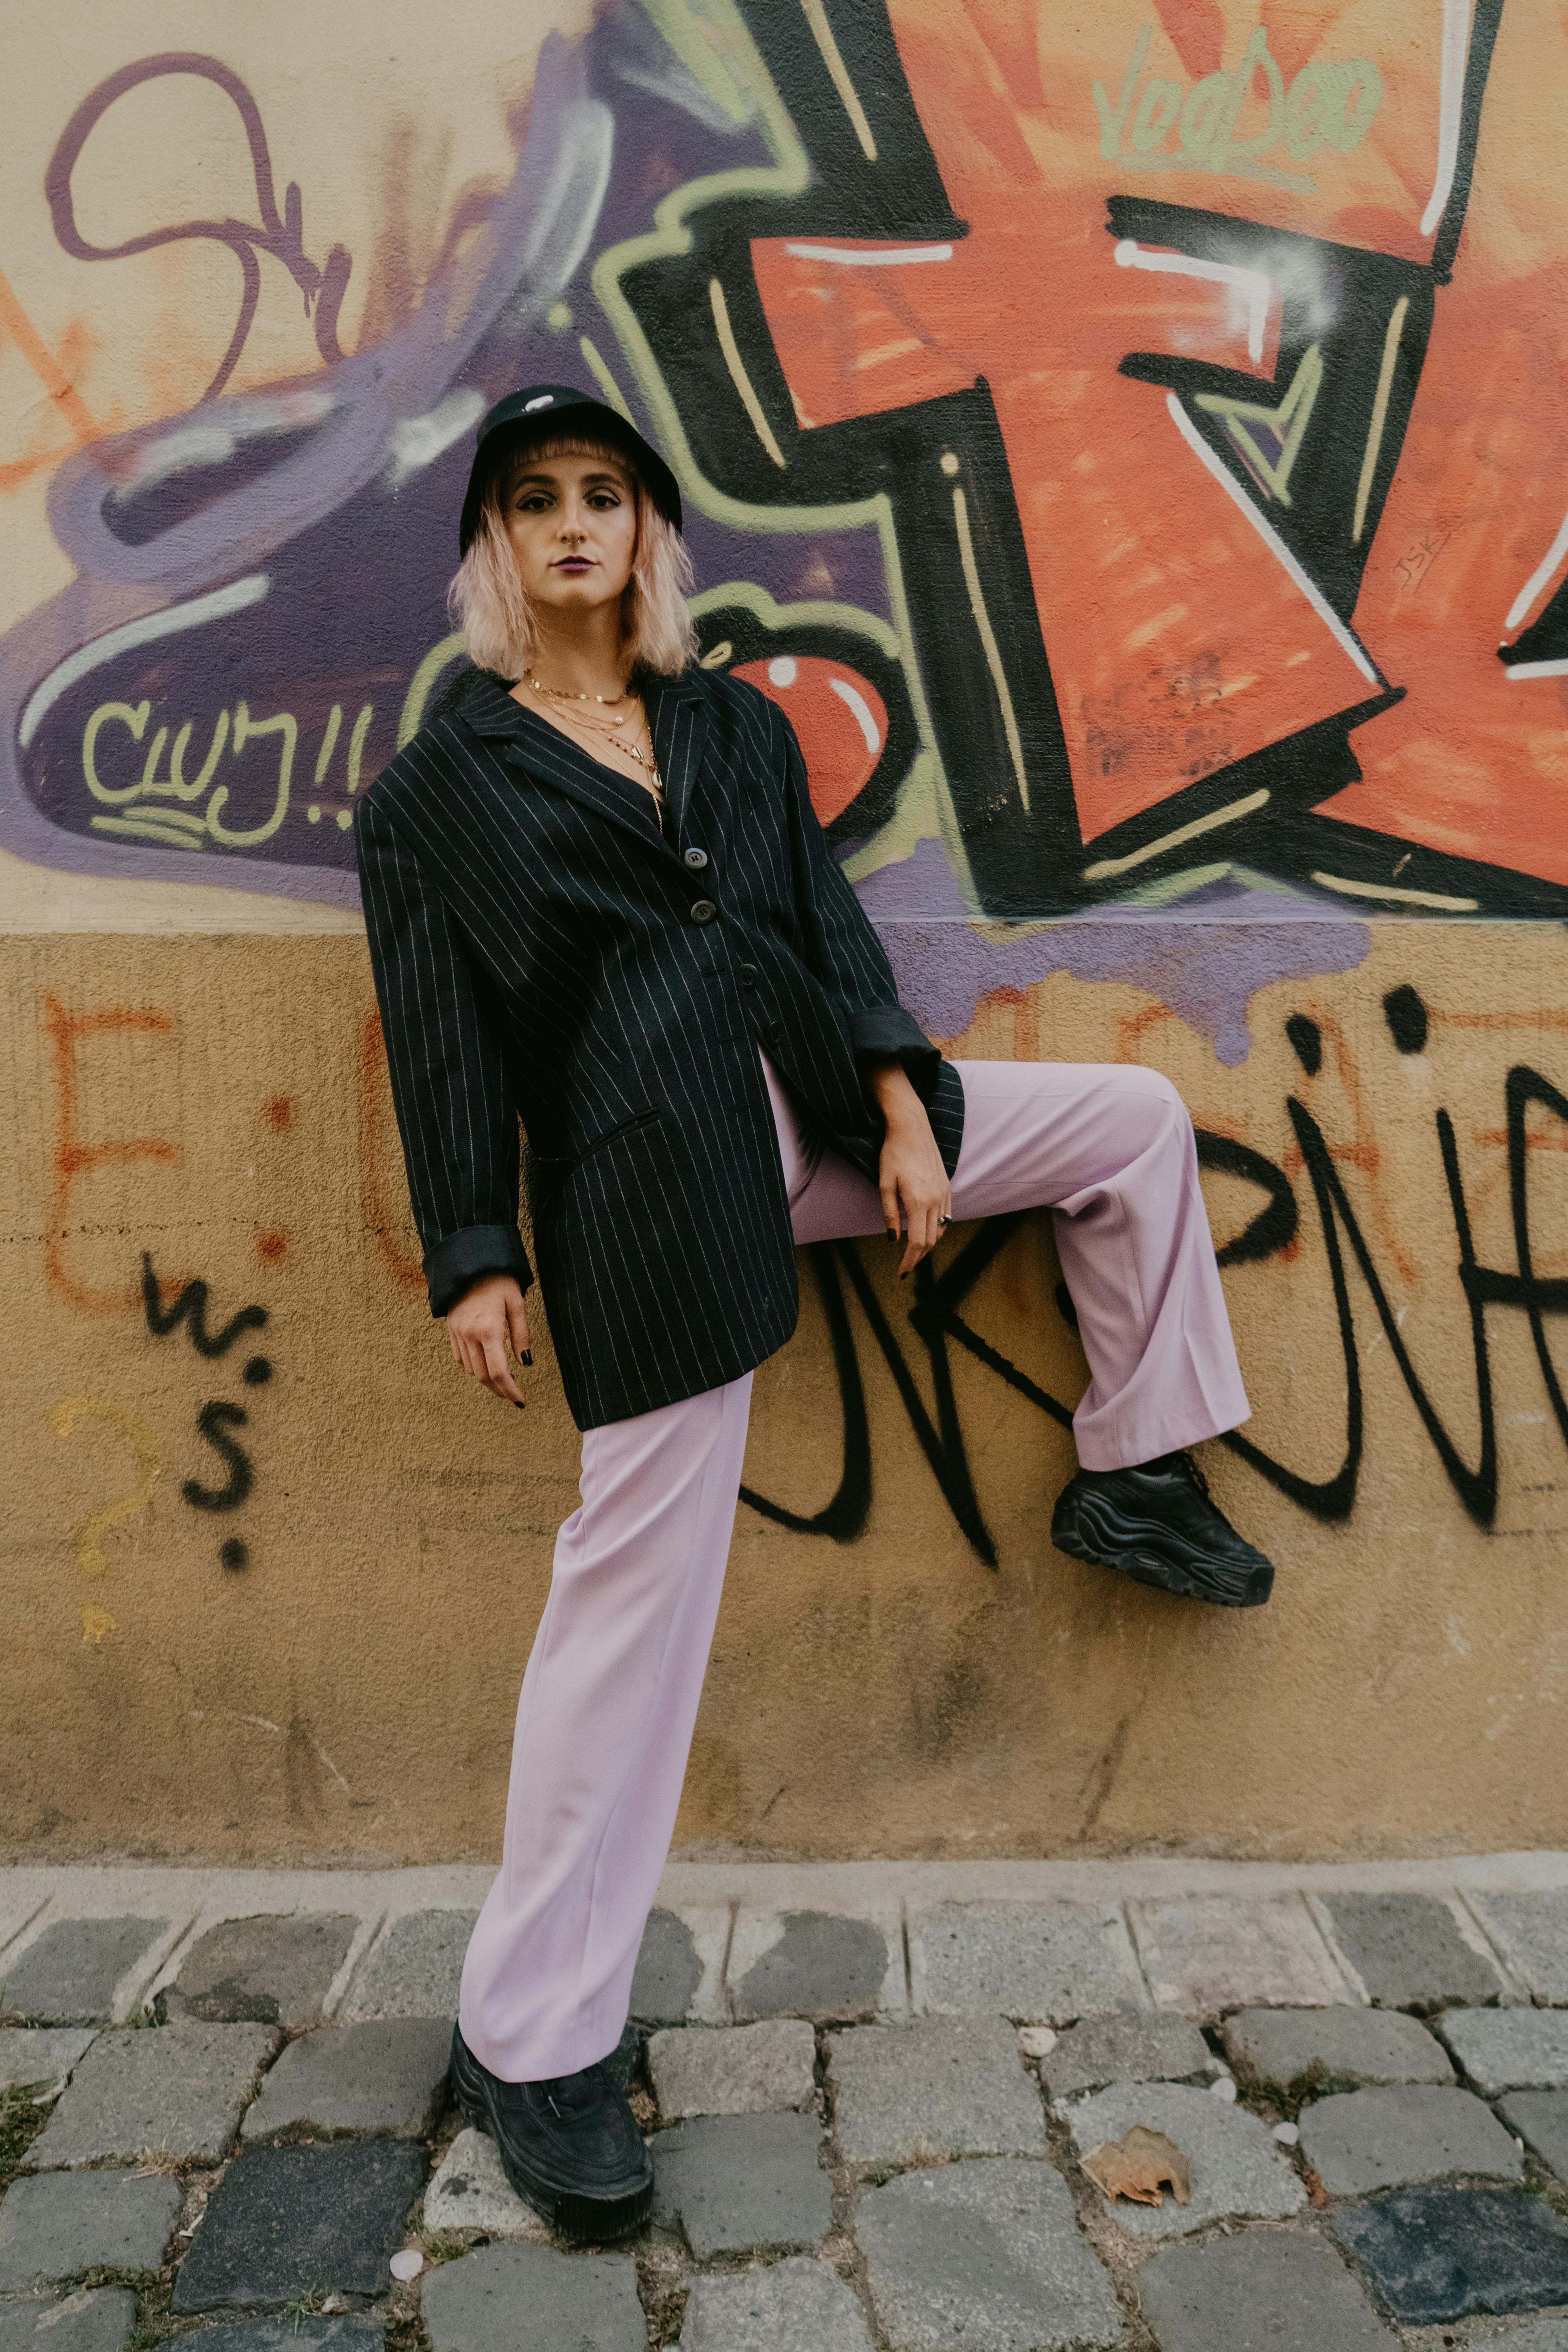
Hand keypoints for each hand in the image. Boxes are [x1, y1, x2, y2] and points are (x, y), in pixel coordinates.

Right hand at [447, 1273, 531, 1405]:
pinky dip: (473, 1368)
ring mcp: (457, 1333)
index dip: (510, 1390)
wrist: (469, 1262)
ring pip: (471, 1370)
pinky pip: (460, 1358)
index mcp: (489, 1329)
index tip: (520, 1400)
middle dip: (499, 1390)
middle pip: (483, 1376)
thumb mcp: (517, 1303)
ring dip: (486, 1380)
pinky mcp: (451, 1329)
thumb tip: (526, 1363)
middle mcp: (469, 1334)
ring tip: (502, 1383)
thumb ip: (522, 1335)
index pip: (498, 1371)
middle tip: (513, 1397)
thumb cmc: (499, 1280)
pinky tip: (485, 1366)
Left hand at [869, 1062, 951, 1277]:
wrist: (912, 1127)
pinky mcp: (947, 1186)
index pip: (917, 1242)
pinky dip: (938, 1229)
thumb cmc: (893, 1153)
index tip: (901, 1272)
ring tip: (914, 1252)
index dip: (909, 1261)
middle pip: (931, 1240)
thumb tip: (893, 1239)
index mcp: (918, 1201)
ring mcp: (944, 1193)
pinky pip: (947, 1216)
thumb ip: (889, 1214)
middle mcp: (936, 1200)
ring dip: (929, 1244)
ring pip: (941, 1229)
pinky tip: (928, 1231)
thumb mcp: (884, 1184)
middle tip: (906, 1266)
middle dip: (918, 1257)